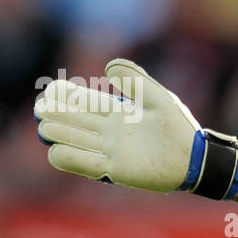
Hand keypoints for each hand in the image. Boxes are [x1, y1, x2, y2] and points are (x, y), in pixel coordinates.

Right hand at [35, 59, 237, 198]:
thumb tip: (107, 66)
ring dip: (58, 134)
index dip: (65, 95)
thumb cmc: (179, 127)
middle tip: (42, 108)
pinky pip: (83, 165)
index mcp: (118, 112)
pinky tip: (57, 150)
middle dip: (56, 114)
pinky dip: (68, 158)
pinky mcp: (114, 171)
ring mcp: (110, 151)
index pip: (84, 102)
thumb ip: (135, 80)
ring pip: (73, 141)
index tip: (50, 90)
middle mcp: (109, 132)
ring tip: (47, 128)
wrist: (195, 159)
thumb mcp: (158, 97)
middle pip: (73, 120)